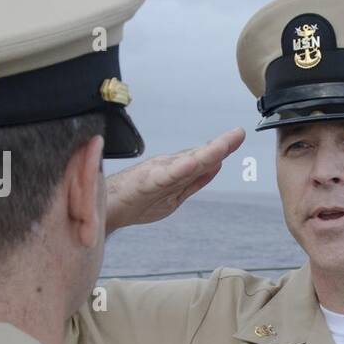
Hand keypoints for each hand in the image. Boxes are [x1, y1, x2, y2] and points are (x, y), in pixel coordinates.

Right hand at [105, 127, 246, 232]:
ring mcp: (158, 174)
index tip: (238, 136)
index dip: (221, 147)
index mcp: (175, 171)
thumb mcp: (172, 192)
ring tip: (223, 145)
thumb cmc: (134, 199)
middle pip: (199, 157)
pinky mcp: (146, 183)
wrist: (105, 208)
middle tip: (238, 134)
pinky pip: (165, 177)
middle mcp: (168, 168)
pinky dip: (179, 169)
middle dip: (220, 146)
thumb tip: (215, 167)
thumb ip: (193, 180)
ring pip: (187, 164)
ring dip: (206, 153)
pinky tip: (192, 164)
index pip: (203, 158)